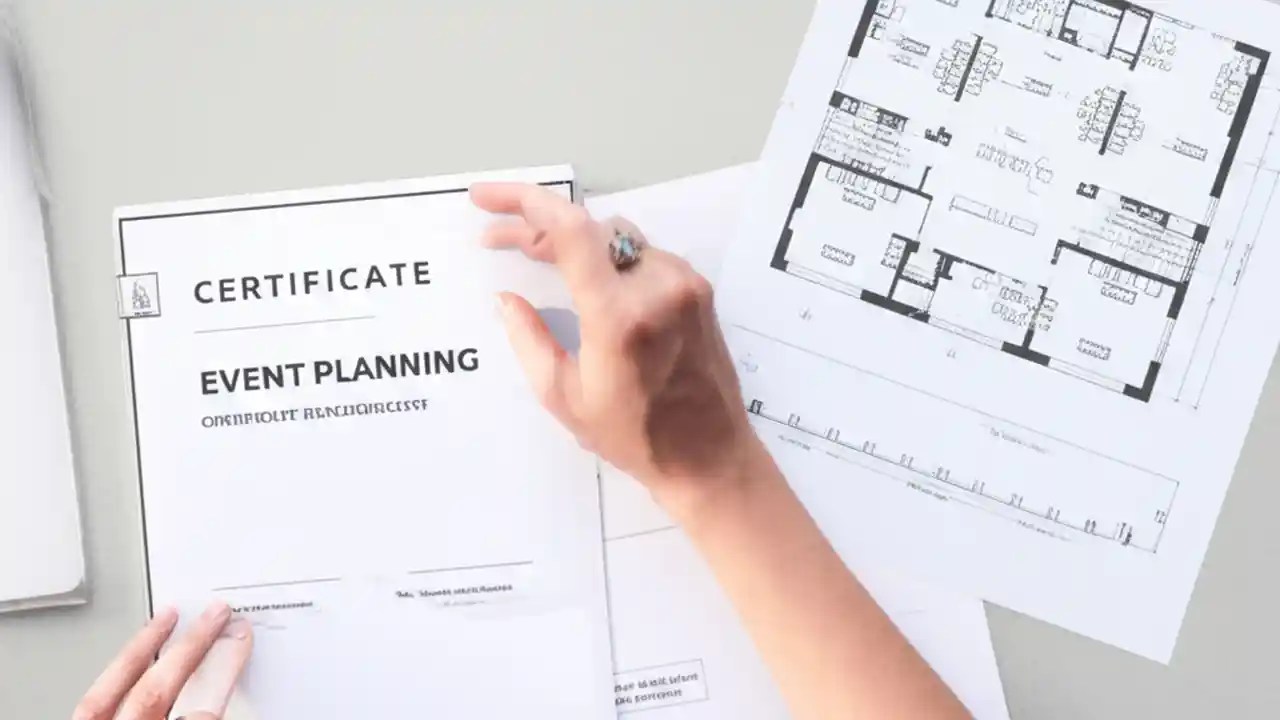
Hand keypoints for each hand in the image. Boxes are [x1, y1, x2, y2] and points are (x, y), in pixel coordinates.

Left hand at [73, 602, 251, 719]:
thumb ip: (211, 714)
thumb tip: (229, 689)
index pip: (200, 712)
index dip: (225, 671)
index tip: (241, 641)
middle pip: (157, 690)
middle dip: (191, 646)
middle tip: (216, 614)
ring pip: (110, 689)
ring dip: (143, 646)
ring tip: (167, 615)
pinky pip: (92, 702)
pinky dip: (115, 672)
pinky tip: (133, 656)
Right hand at [471, 182, 759, 519]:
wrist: (710, 456)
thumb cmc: (633, 437)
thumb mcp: (564, 396)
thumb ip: (529, 339)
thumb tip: (505, 297)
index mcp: (618, 315)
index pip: (569, 231)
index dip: (522, 202)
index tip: (485, 199)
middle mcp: (657, 286)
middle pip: (589, 228)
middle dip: (538, 226)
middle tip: (500, 240)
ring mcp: (684, 284)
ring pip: (616, 238)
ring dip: (573, 241)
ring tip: (535, 255)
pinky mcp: (698, 289)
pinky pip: (643, 255)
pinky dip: (608, 258)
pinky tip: (584, 277)